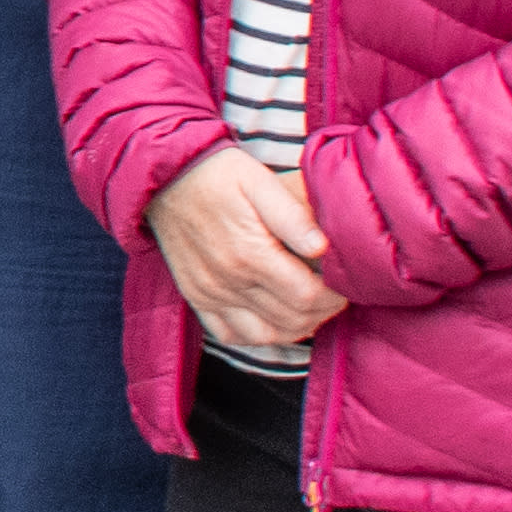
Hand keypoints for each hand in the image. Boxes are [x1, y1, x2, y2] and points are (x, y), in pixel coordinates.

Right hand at [149, 147, 344, 345]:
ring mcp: (210, 293)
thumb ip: (292, 215)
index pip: (306, 295)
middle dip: (322, 312)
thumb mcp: (260, 181)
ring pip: (265, 335)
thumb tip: (323, 247)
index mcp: (249, 252)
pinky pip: (230, 335)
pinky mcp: (195, 296)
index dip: (334, 296)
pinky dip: (257, 336)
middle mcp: (228, 280)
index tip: (346, 284)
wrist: (166, 177)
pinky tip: (273, 320)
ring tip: (311, 310)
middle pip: (291, 318)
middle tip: (335, 296)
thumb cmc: (219, 175)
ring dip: (295, 329)